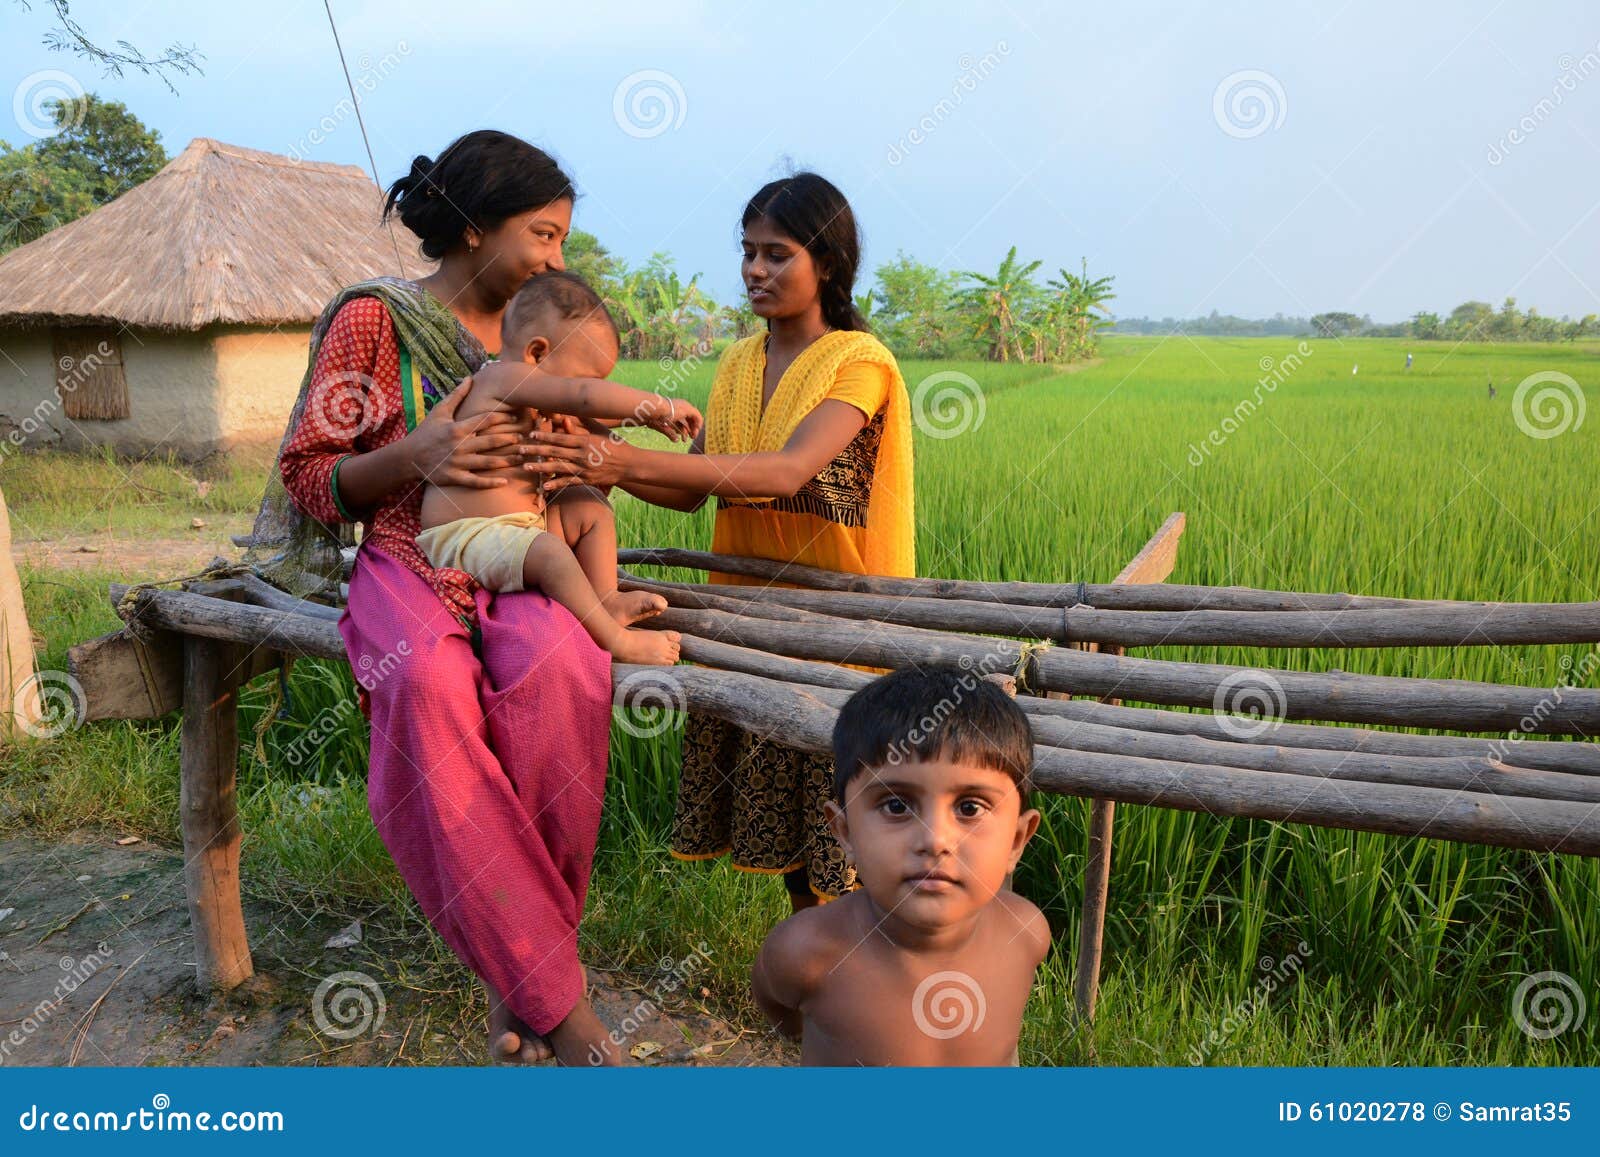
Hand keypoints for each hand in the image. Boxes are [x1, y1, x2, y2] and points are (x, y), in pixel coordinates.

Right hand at [400, 375, 531, 488]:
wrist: (407, 458)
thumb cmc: (425, 432)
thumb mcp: (439, 412)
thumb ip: (456, 396)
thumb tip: (470, 378)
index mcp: (456, 428)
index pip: (484, 420)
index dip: (502, 416)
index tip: (515, 415)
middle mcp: (458, 446)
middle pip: (490, 441)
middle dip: (509, 438)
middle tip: (525, 437)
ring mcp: (457, 463)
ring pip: (486, 462)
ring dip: (506, 460)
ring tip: (522, 458)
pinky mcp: (454, 478)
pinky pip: (475, 482)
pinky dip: (490, 483)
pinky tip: (505, 481)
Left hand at [524, 429, 631, 491]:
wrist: (630, 465)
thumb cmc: (615, 444)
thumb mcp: (601, 429)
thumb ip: (585, 421)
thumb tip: (569, 414)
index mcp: (584, 441)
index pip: (560, 438)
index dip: (545, 436)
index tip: (531, 434)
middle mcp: (582, 455)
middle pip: (555, 453)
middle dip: (536, 451)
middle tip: (520, 449)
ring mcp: (584, 469)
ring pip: (558, 468)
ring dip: (541, 468)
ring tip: (526, 467)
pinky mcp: (587, 480)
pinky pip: (569, 483)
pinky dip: (556, 485)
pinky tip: (544, 486)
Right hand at [635, 395, 703, 441]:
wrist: (653, 410)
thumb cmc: (653, 418)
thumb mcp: (662, 427)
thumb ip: (670, 433)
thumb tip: (676, 440)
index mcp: (671, 408)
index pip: (681, 419)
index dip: (683, 429)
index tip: (683, 437)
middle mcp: (679, 406)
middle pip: (688, 418)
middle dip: (690, 428)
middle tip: (692, 437)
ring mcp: (684, 406)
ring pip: (694, 418)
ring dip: (695, 428)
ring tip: (693, 437)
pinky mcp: (688, 409)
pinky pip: (698, 416)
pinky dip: (698, 424)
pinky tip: (696, 431)